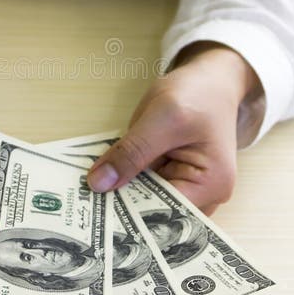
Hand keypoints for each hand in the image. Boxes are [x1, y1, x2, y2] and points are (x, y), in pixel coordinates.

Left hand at [86, 43, 260, 213]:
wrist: (210, 80)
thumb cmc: (197, 94)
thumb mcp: (162, 117)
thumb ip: (132, 151)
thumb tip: (99, 184)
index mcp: (211, 186)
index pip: (164, 213)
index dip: (129, 214)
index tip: (94, 214)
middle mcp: (204, 196)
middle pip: (155, 212)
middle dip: (121, 207)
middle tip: (82, 204)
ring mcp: (187, 188)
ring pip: (146, 201)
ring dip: (119, 193)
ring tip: (84, 193)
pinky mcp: (171, 177)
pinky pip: (144, 186)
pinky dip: (124, 180)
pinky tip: (101, 176)